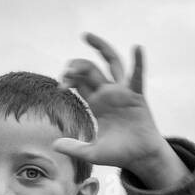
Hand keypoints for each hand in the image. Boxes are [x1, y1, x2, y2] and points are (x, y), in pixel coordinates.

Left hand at [53, 33, 187, 189]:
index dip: (68, 80)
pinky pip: (138, 76)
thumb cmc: (119, 154)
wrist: (140, 159)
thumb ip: (74, 148)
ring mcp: (123, 92)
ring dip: (100, 48)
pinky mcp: (137, 96)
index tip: (60, 86)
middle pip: (90, 70)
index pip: (79, 83)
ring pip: (111, 63)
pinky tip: (137, 48)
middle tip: (66, 69)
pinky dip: (138, 62)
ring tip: (86, 36)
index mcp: (97, 103)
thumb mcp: (92, 153)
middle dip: (76, 67)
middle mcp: (109, 93)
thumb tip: (54, 145)